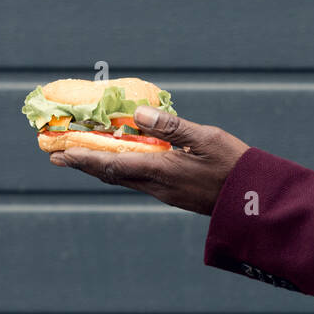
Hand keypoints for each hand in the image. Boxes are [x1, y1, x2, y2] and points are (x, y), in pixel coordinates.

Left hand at [48, 107, 250, 214]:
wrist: (256, 201)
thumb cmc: (235, 166)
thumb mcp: (206, 138)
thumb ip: (171, 125)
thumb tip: (137, 113)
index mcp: (162, 171)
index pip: (113, 164)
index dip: (84, 158)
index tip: (60, 153)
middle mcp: (158, 186)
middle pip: (111, 174)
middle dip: (83, 164)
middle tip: (57, 156)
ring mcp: (165, 193)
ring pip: (123, 179)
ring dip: (99, 167)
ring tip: (81, 158)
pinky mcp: (174, 194)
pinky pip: (138, 181)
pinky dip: (121, 169)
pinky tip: (121, 161)